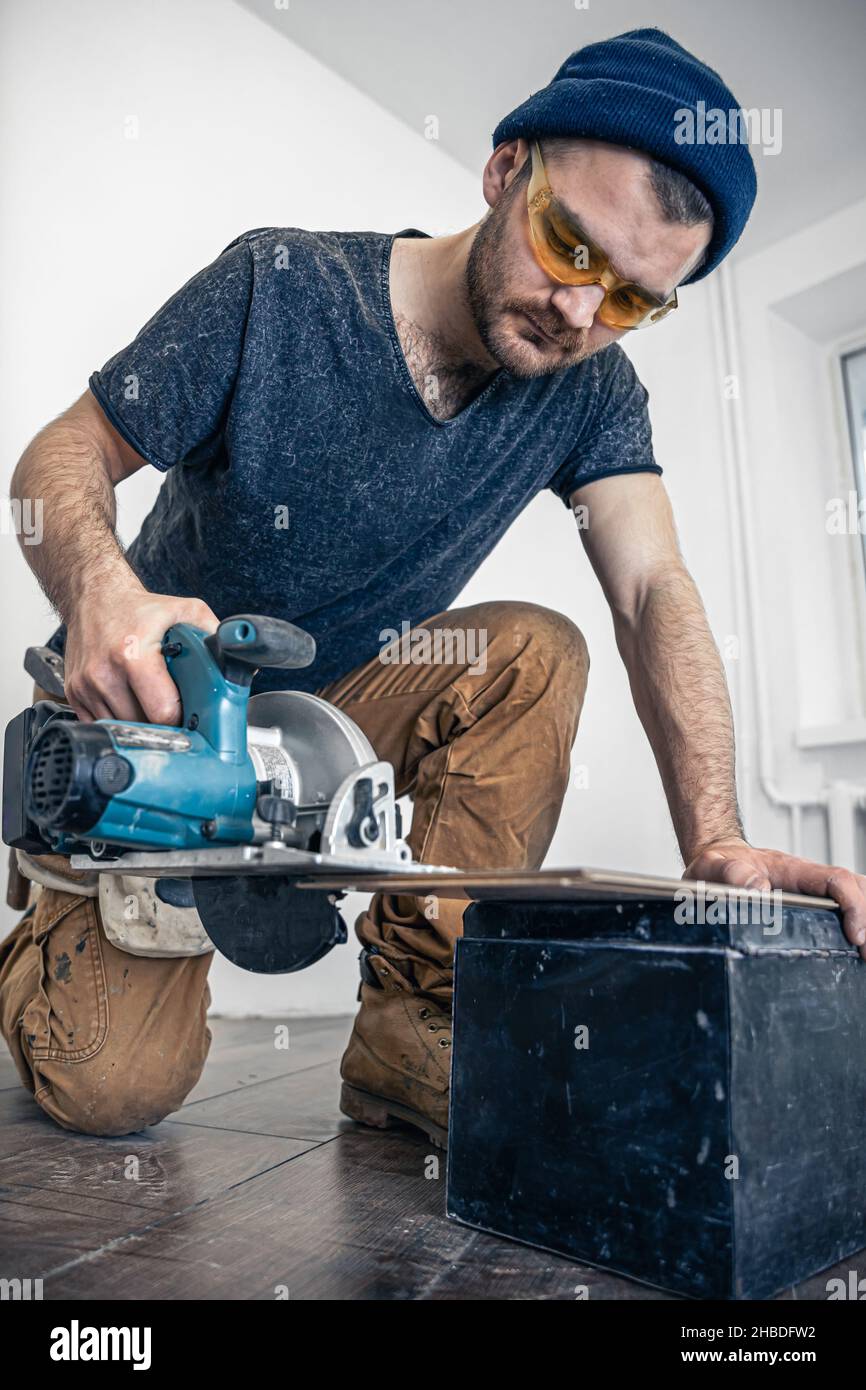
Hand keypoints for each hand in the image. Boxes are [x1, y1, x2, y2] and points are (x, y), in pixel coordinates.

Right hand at [63, 580, 218, 725]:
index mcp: (133, 655)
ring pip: (120, 728)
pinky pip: (100, 723)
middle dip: (161, 722)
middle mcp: (104, 673)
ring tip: (149, 702)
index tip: (188, 712)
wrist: (93, 597)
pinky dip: (117, 719)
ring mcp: (85, 686)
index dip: (181, 717)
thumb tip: (236, 659)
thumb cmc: (137, 608)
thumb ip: (212, 634)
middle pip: (142, 725)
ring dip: (138, 722)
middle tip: (172, 708)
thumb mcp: (184, 610)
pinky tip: (128, 701)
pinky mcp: (73, 693)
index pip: (162, 712)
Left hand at [684, 837, 865, 959]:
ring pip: (856, 895)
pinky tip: (859, 944)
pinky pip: (844, 906)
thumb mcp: (712, 866)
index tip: (854, 935)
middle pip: (856, 888)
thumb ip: (731, 874)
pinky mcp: (813, 904)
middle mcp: (809, 879)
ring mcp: (814, 891)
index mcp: (792, 869)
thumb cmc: (717, 865)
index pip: (836, 880)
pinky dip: (859, 920)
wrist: (717, 861)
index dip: (853, 905)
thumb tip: (758, 890)